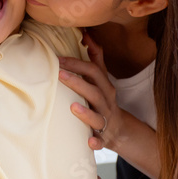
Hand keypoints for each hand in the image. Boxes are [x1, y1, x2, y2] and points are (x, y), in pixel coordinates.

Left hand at [58, 31, 122, 151]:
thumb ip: (96, 58)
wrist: (120, 130)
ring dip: (86, 113)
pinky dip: (96, 142)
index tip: (57, 59)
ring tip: (73, 107)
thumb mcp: (102, 80)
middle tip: (59, 74)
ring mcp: (106, 120)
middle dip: (77, 82)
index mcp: (104, 86)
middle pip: (94, 91)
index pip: (93, 71)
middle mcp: (106, 102)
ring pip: (97, 116)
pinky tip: (89, 143)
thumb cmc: (104, 99)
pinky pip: (101, 142)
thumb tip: (88, 35)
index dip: (76, 63)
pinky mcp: (105, 138)